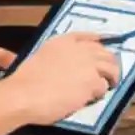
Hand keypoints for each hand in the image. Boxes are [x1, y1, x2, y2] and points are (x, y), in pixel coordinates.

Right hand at [4, 33, 120, 124]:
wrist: (23, 95)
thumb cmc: (25, 81)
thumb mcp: (39, 58)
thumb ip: (56, 58)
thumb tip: (61, 65)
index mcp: (62, 41)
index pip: (88, 36)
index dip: (99, 42)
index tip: (104, 46)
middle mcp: (78, 49)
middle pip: (104, 52)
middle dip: (109, 62)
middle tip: (107, 74)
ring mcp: (87, 64)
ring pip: (111, 68)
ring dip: (111, 77)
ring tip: (107, 86)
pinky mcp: (92, 81)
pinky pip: (104, 86)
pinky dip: (100, 93)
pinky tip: (92, 98)